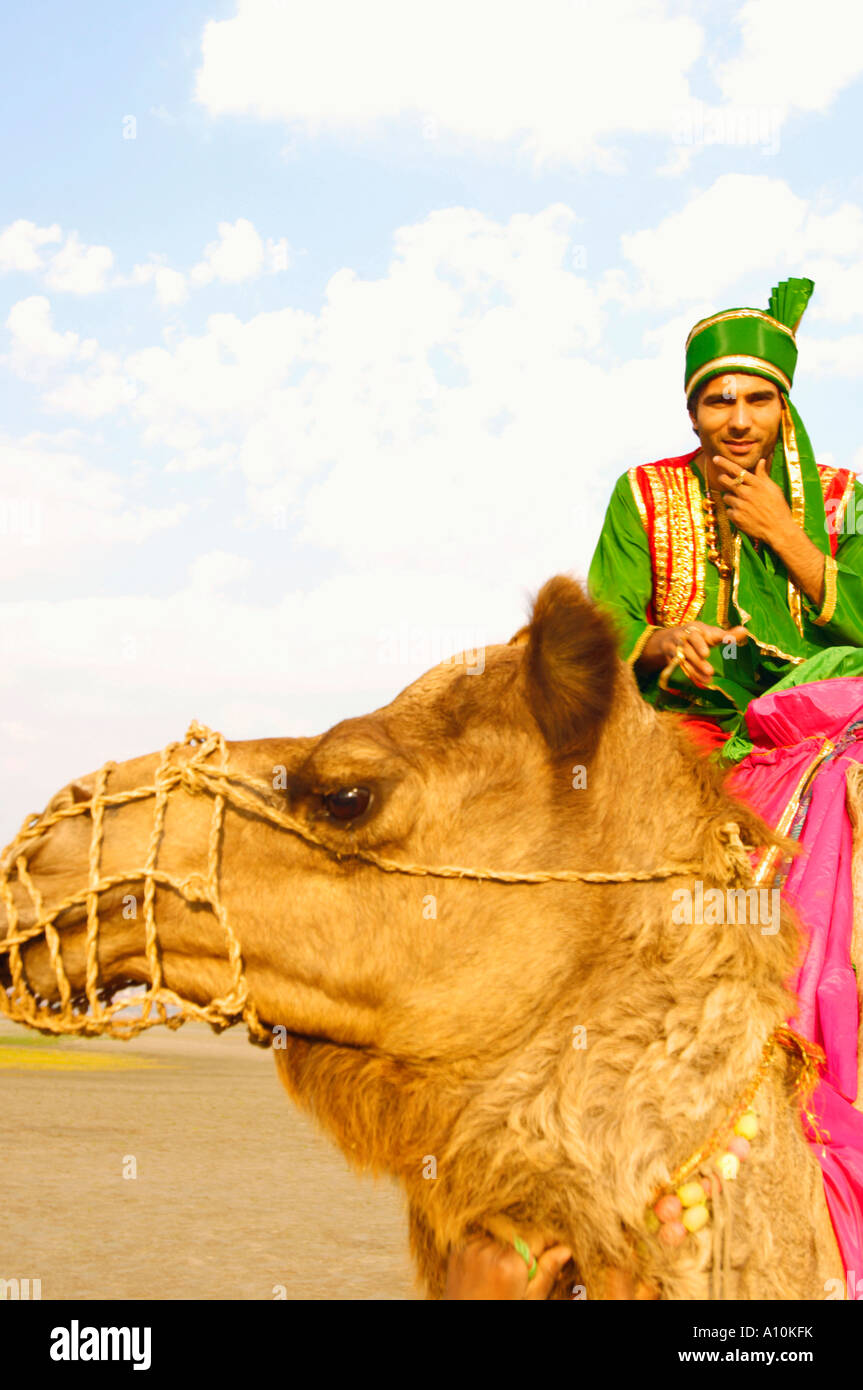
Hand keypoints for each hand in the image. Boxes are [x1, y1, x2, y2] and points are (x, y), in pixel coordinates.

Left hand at [443, 1234, 572, 1299]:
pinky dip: (487, 1251)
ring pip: (499, 1238)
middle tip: (526, 1272)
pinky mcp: (458, 1250)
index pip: (537, 1238)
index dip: (549, 1243)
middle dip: (526, 1251)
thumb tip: (565, 1250)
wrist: (463, 1319)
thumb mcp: (529, 1301)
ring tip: (502, 1276)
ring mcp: (471, 1249)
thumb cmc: (502, 1312)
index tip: (557, 1247)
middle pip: (518, 1237)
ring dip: (505, 1250)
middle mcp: (489, 1251)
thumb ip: (546, 1274)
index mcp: (509, 1265)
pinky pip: (481, 1240)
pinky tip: (487, 1272)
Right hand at [642, 621, 748, 685]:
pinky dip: (691, 675)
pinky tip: (701, 682)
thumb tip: (745, 631)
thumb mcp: (710, 633)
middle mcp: (682, 637)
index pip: (699, 634)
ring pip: (684, 660)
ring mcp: (675, 648)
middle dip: (698, 660)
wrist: (669, 639)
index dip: (704, 642)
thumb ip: (727, 635)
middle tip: (710, 670)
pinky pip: (680, 668)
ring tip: (709, 678)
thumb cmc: (697, 636)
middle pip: (688, 648)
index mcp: (694, 629)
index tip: (711, 651)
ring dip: (696, 670)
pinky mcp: (671, 659)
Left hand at [713, 456, 793, 543]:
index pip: (737, 470)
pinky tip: (744, 515)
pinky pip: (729, 510)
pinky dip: (734, 512)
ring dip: (731, 498)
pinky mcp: (736, 517)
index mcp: (757, 484)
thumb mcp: (774, 489)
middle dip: (722, 478)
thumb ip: (763, 475)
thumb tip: (761, 460)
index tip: (715, 458)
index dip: (724, 463)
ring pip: (726, 497)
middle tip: (724, 479)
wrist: (778, 530)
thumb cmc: (778, 508)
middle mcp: (747, 493)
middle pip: (725, 481)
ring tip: (744, 504)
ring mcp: (740, 505)